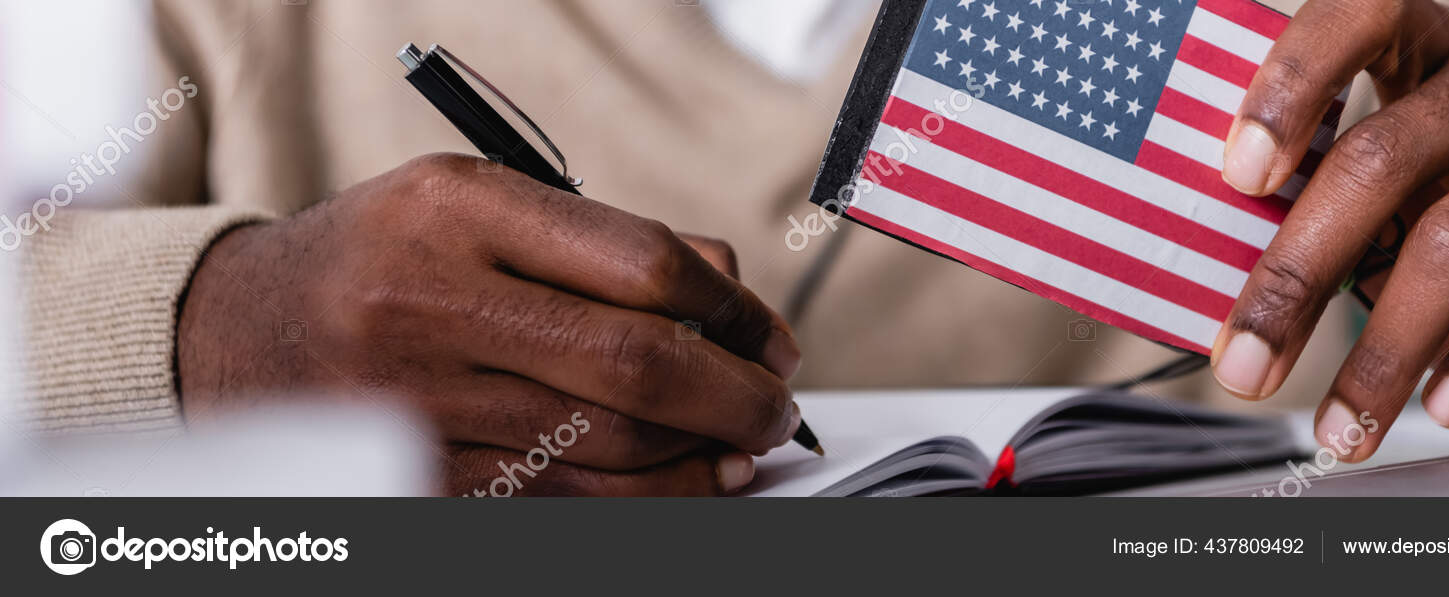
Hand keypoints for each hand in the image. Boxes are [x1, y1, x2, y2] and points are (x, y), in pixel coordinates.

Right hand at [176, 153, 802, 494]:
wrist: (240, 330)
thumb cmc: (381, 255)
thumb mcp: (475, 202)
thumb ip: (601, 238)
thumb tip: (731, 289)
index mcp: (458, 210)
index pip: (642, 264)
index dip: (731, 307)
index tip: (763, 330)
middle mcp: (433, 302)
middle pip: (638, 364)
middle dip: (737, 392)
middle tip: (776, 400)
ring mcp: (423, 399)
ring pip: (613, 445)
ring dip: (705, 452)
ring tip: (742, 440)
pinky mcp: (424, 475)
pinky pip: (567, 498)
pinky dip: (648, 495)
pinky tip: (685, 479)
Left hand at [1209, 0, 1448, 460]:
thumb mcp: (1401, 178)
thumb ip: (1327, 198)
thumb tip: (1228, 295)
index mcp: (1427, 44)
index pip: (1357, 18)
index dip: (1292, 85)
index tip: (1239, 175)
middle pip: (1381, 159)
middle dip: (1296, 277)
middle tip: (1243, 362)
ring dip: (1383, 350)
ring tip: (1341, 424)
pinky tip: (1442, 403)